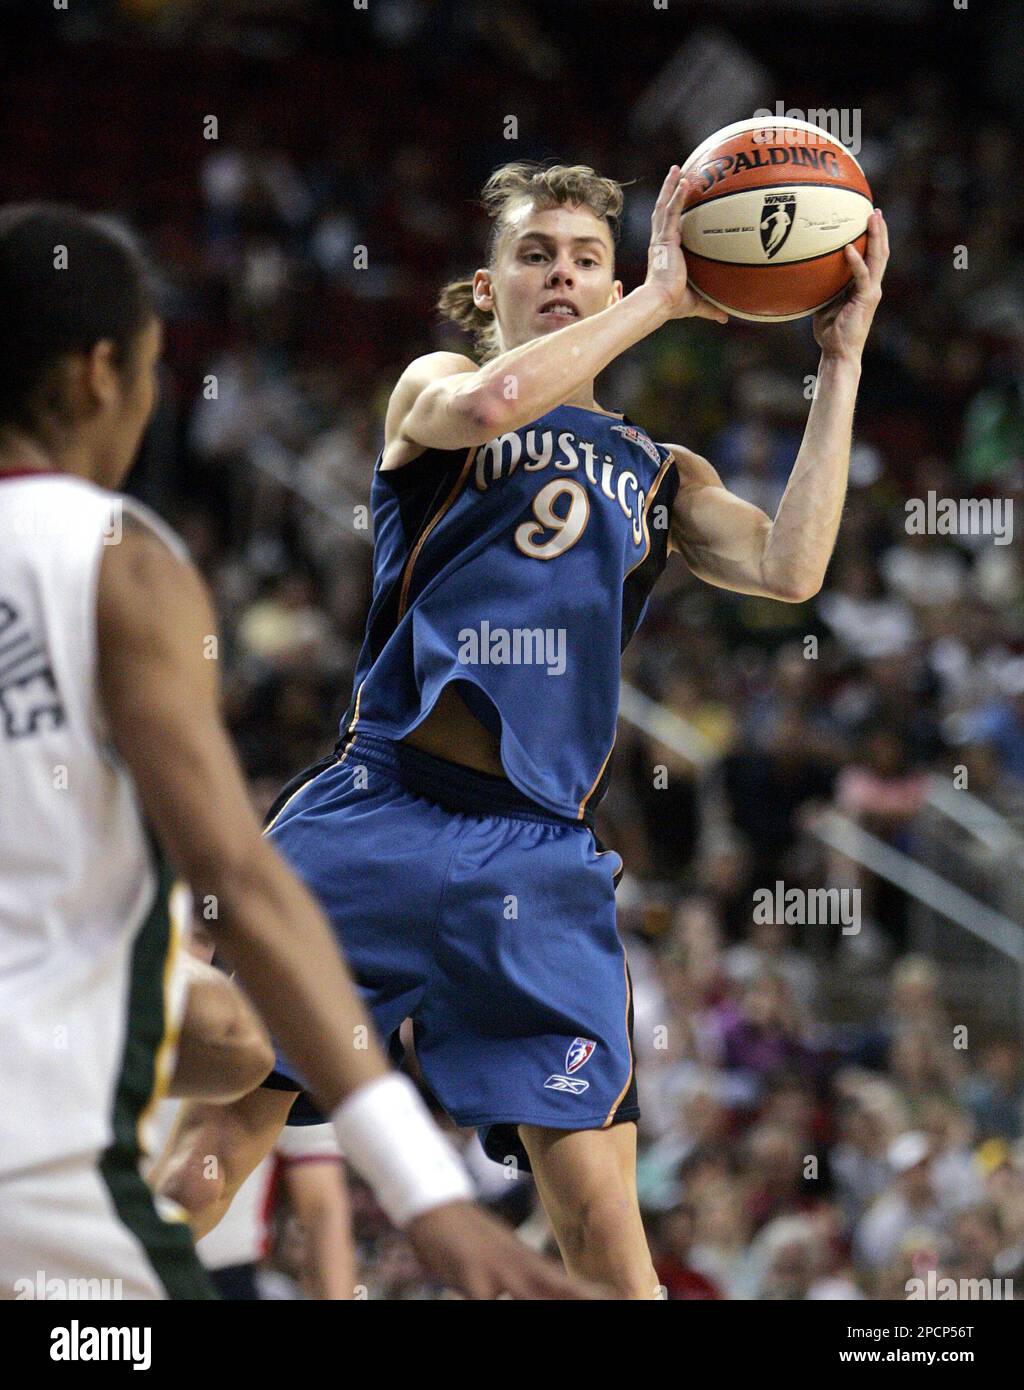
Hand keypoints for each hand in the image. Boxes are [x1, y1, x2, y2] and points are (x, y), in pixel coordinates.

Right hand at [406, 1199, 606, 1298]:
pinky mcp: (474, 1278)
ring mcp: (500, 1272)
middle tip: (626, 1300)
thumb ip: (523, 1281)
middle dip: (590, 1298)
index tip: (627, 1297)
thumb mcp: (500, 1263)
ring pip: (536, 1297)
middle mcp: (522, 1268)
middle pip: (563, 1290)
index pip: (571, 1285)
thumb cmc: (467, 1242)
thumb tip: (541, 1291)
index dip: (597, 1294)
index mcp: (530, 1265)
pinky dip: (494, 1304)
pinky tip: (491, 1299)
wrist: (435, 1207)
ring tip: (594, 1301)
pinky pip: (488, 1304)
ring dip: (561, 1300)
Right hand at [645, 165, 728, 324]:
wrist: (661, 302)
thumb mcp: (697, 303)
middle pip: (663, 210)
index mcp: (665, 252)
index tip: (678, 198)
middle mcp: (660, 242)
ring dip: (671, 186)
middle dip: (669, 191)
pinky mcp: (664, 238)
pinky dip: (677, 195)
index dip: (671, 211)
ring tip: (677, 169)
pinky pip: (671, 211)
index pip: (667, 226)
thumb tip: (726, 317)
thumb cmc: (673, 304)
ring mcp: (661, 238)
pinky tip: (684, 180)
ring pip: (665, 206)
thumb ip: (711, 306)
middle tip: (676, 174)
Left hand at [813, 209, 888, 361]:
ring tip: (872, 218)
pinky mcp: (865, 299)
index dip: (873, 237)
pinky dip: (855, 261)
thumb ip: (823, 284)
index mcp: (864, 285)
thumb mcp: (825, 301)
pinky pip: (861, 276)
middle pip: (880, 252)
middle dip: (880, 230)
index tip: (869, 218)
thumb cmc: (830, 330)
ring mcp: (871, 291)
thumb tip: (806, 269)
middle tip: (875, 210)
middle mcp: (872, 285)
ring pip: (877, 258)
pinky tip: (848, 248)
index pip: (873, 256)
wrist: (838, 352)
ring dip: (876, 237)